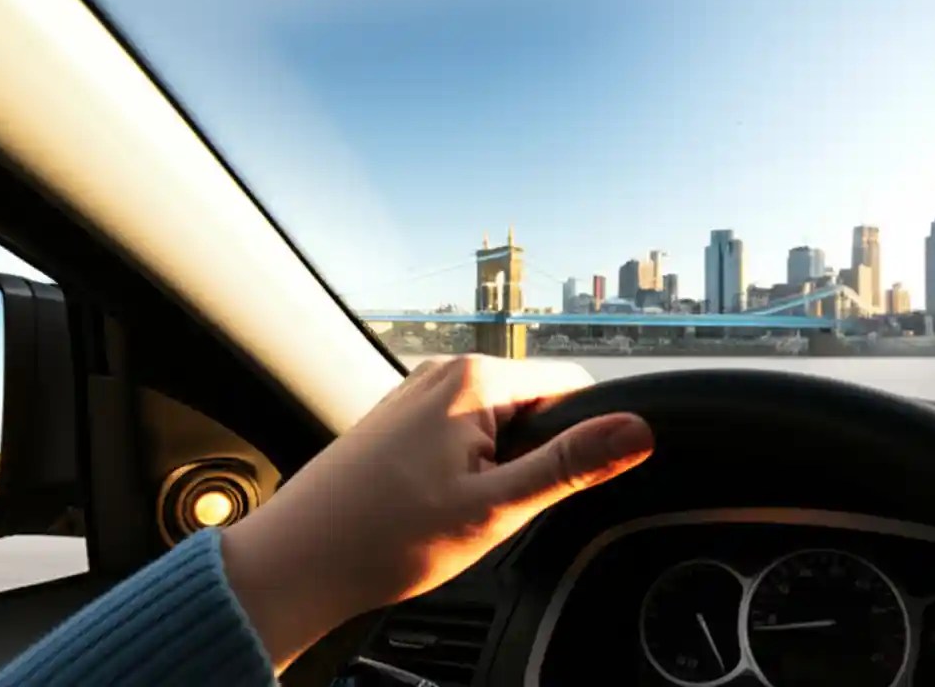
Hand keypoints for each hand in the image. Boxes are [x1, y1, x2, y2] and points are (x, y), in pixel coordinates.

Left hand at [221, 355, 654, 669]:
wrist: (297, 561)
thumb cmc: (384, 537)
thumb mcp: (495, 507)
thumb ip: (570, 465)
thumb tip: (637, 431)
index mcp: (476, 380)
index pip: (573, 387)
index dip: (583, 439)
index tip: (566, 484)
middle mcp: (445, 373)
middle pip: (534, 403)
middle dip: (536, 455)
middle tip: (502, 508)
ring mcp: (417, 393)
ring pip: (497, 421)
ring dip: (501, 464)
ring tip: (463, 510)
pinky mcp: (399, 419)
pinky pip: (462, 431)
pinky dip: (468, 466)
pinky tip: (439, 504)